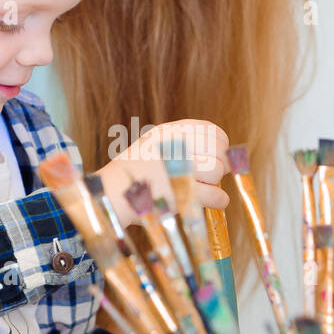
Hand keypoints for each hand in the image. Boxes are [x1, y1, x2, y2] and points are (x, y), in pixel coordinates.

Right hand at [94, 119, 229, 224]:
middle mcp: (173, 145)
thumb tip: (224, 155)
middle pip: (218, 152)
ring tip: (198, 189)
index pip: (212, 131)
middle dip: (219, 166)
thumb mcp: (153, 146)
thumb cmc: (133, 175)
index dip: (221, 145)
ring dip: (213, 184)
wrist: (109, 196)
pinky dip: (218, 200)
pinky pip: (216, 195)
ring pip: (217, 173)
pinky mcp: (179, 194)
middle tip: (209, 176)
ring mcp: (176, 169)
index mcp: (168, 132)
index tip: (217, 156)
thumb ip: (182, 143)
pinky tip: (210, 202)